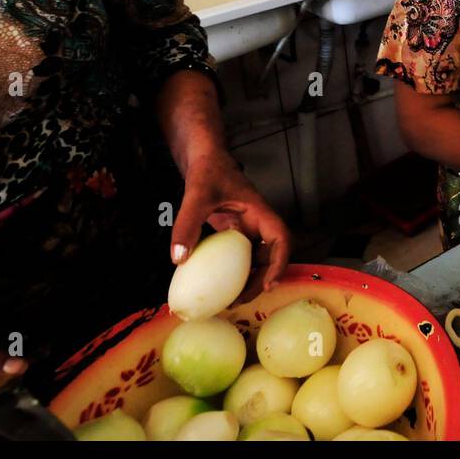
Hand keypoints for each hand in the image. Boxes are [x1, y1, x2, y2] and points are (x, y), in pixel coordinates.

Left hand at [172, 150, 290, 299]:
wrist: (203, 159)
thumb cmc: (207, 170)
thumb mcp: (196, 195)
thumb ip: (187, 224)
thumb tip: (178, 259)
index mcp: (259, 211)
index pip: (281, 238)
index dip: (279, 262)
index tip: (268, 282)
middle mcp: (257, 222)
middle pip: (271, 255)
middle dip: (261, 280)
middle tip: (241, 299)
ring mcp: (246, 228)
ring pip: (256, 259)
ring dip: (248, 279)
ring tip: (231, 299)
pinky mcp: (233, 232)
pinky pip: (238, 256)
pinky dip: (233, 272)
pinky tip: (218, 285)